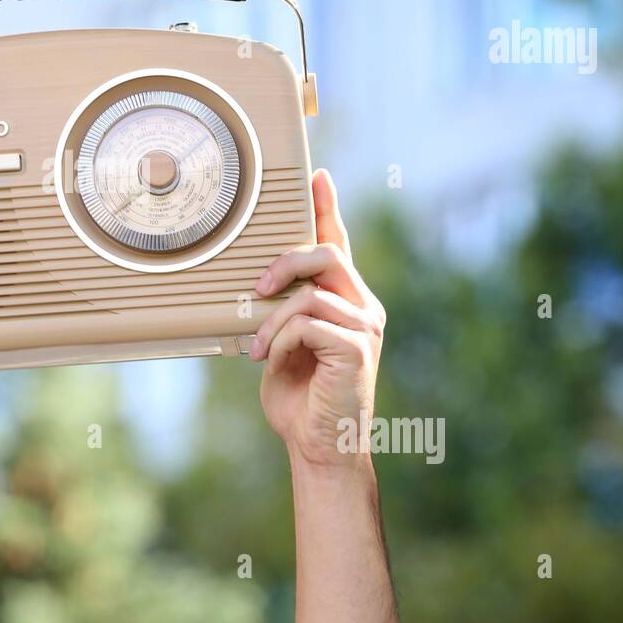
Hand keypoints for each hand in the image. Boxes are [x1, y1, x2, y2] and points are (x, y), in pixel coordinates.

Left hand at [250, 169, 385, 470]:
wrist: (318, 447)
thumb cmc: (299, 399)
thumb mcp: (283, 345)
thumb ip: (283, 312)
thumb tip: (257, 284)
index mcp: (347, 302)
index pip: (338, 244)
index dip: (327, 208)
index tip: (316, 175)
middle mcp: (363, 308)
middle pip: (327, 253)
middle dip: (285, 262)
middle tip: (257, 286)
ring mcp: (365, 327)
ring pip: (308, 293)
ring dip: (271, 321)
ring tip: (258, 349)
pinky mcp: (357, 347)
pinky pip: (307, 321)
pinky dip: (279, 338)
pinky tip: (270, 360)